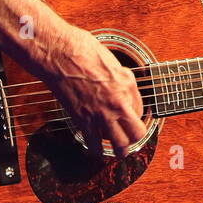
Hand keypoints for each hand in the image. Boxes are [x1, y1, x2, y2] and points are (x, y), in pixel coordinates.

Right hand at [41, 26, 146, 156]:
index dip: (136, 114)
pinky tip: (96, 148)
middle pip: (136, 135)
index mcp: (126, 88)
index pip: (141, 111)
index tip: (130, 114)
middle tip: (131, 137)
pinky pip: (93, 144)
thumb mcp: (115, 63)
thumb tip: (127, 92)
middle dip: (135, 138)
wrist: (61, 55)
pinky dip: (96, 149)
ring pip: (118, 145)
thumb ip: (124, 81)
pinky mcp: (81, 120)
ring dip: (120, 150)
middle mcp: (116, 105)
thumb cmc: (85, 52)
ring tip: (119, 150)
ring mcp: (99, 114)